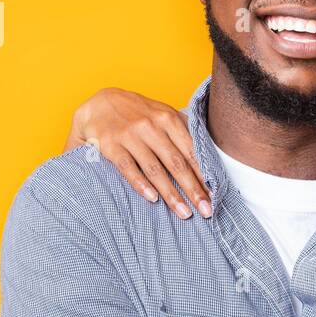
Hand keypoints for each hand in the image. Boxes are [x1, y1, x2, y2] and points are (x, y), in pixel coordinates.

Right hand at [66, 88, 209, 218]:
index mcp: (168, 119)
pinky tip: (153, 199)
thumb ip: (183, 130)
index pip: (191, 151)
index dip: (205, 175)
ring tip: (184, 213)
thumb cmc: (138, 112)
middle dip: (194, 189)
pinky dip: (141, 184)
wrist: (99, 103)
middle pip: (177, 163)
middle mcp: (151, 126)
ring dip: (171, 194)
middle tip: (206, 210)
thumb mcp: (162, 113)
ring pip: (155, 170)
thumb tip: (209, 153)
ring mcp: (130, 136)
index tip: (215, 195)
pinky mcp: (111, 145)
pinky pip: (128, 168)